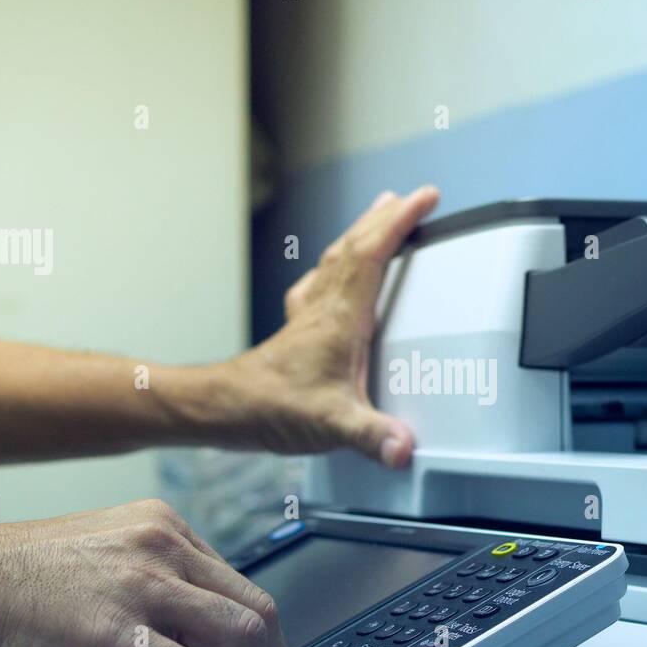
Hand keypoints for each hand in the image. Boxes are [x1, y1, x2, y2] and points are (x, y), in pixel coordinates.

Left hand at [232, 186, 439, 466]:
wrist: (222, 409)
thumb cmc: (269, 408)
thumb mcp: (330, 425)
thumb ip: (370, 436)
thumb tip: (405, 448)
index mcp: (339, 319)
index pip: (373, 254)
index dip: (400, 222)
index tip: (424, 198)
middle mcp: (323, 309)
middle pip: (355, 246)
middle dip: (386, 218)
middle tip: (412, 198)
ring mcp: (307, 318)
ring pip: (336, 260)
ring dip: (360, 235)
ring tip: (377, 217)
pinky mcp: (296, 332)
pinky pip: (319, 285)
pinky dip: (334, 269)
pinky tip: (331, 277)